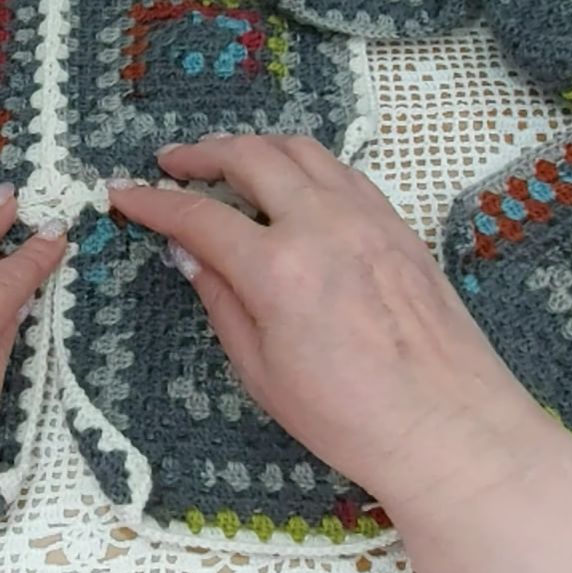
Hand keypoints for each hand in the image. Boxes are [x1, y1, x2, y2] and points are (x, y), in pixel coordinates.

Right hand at [109, 135, 552, 503]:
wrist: (447, 426)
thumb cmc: (346, 416)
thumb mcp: (261, 370)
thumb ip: (221, 300)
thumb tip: (189, 254)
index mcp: (278, 269)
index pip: (198, 216)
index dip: (153, 202)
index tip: (124, 194)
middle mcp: (322, 224)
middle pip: (250, 158)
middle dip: (201, 153)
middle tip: (171, 162)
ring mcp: (367, 217)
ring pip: (301, 150)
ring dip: (254, 146)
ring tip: (227, 160)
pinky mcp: (397, 224)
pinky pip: (341, 171)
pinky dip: (304, 164)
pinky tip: (292, 184)